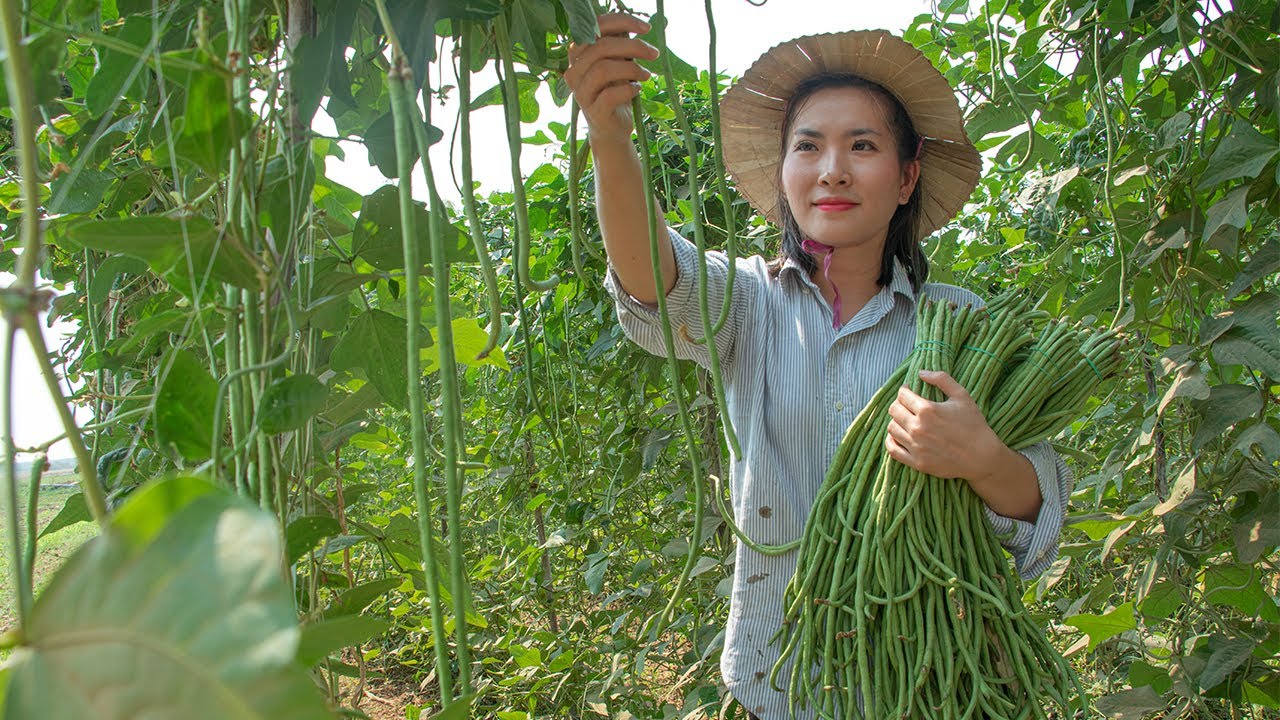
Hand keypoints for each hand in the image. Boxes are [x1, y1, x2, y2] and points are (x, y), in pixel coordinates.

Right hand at [563, 13, 657, 141]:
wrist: (612, 129)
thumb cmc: (615, 91)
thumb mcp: (617, 63)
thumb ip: (620, 45)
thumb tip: (636, 26)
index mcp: (578, 55)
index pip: (594, 27)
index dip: (621, 21)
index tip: (645, 28)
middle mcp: (574, 71)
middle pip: (600, 47)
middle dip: (633, 46)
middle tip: (653, 53)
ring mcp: (581, 93)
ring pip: (603, 69)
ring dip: (632, 68)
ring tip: (646, 75)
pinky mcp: (593, 112)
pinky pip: (611, 95)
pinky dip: (629, 89)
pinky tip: (636, 89)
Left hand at [884, 370, 1003, 483]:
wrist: (982, 457)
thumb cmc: (974, 424)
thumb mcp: (962, 396)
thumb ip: (941, 379)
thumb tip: (921, 372)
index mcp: (927, 410)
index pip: (902, 395)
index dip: (905, 390)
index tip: (909, 391)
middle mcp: (918, 428)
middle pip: (893, 410)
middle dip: (899, 404)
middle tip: (908, 405)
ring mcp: (916, 447)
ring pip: (892, 428)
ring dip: (897, 421)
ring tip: (906, 420)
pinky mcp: (917, 462)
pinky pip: (893, 449)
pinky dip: (892, 440)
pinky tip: (899, 436)